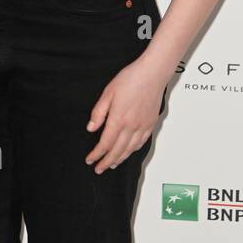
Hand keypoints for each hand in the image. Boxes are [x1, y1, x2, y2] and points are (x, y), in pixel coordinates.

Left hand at [85, 59, 165, 173]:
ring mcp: (143, 126)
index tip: (90, 160)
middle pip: (117, 151)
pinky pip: (141, 142)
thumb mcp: (107, 93)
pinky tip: (128, 152)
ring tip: (111, 164)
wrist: (153, 73)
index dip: (97, 154)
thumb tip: (91, 128)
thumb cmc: (130, 79)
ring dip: (120, 159)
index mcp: (118, 119)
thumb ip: (98, 113)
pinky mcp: (150, 124)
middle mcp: (132, 126)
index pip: (105, 143)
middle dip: (106, 162)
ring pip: (130, 149)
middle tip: (99, 169)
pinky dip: (133, 150)